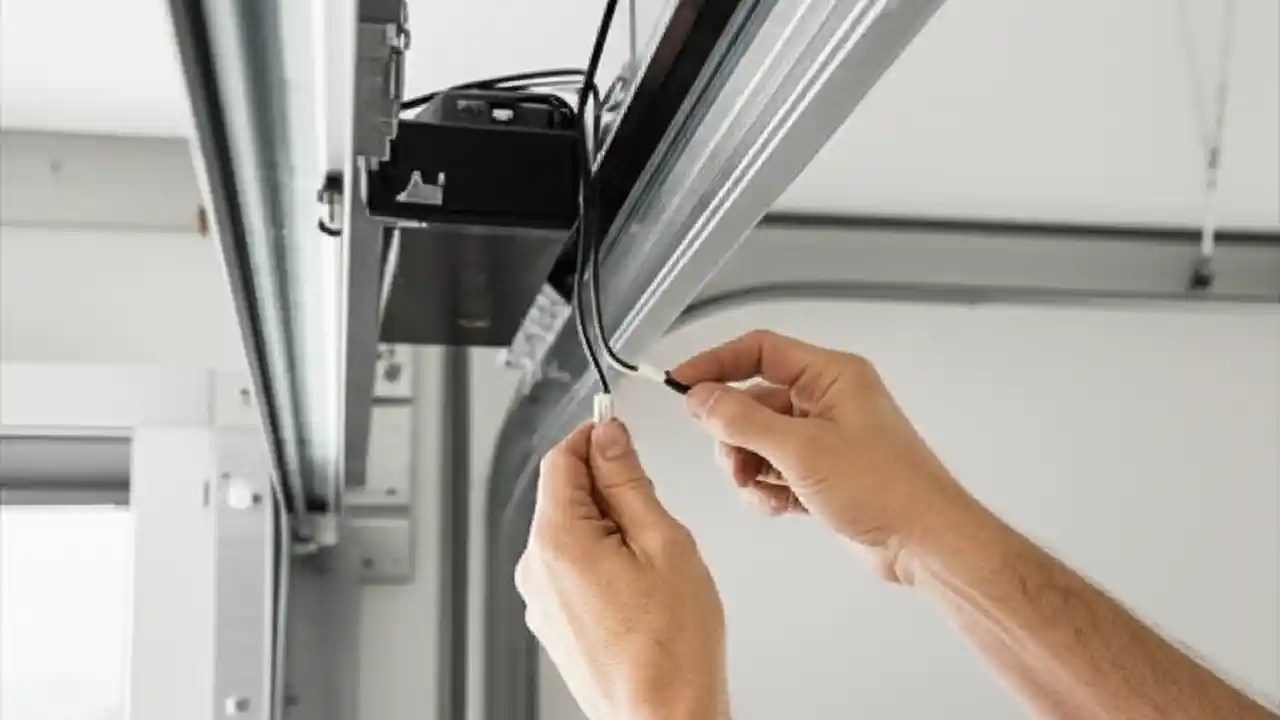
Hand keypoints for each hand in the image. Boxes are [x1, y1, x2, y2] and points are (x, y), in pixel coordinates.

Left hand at [516, 421, 728, 719]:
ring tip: (652, 560)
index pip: (559, 460)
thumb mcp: (663, 542)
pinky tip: (639, 588)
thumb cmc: (671, 648)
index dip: (592, 436)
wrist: (664, 717)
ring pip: (570, 533)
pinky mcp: (553, 622)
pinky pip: (571, 569)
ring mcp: (540, 600)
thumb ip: (629, 483)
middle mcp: (536, 569)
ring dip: (607, 528)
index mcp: (557, 541)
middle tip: (653, 508)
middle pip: (563, 496)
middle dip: (606, 488)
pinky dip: (602, 561)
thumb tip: (610, 440)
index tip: (618, 430)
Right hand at [672, 330, 977, 583]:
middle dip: (734, 435)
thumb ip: (742, 421)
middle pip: (753, 401)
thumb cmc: (884, 487)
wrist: (925, 543)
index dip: (716, 363)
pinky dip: (768, 488)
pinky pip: (775, 470)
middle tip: (734, 463)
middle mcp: (828, 400)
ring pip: (759, 440)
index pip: (760, 350)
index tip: (680, 384)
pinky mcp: (824, 474)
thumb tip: (699, 398)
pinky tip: (779, 507)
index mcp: (832, 376)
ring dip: (749, 467)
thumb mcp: (801, 449)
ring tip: (760, 490)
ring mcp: (826, 438)